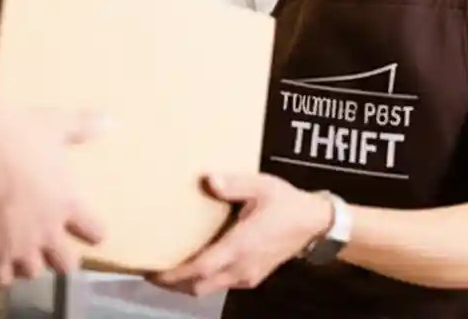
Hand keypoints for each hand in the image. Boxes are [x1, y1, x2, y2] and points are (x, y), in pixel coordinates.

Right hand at [0, 105, 109, 285]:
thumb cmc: (18, 133)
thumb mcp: (56, 125)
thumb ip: (83, 128)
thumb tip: (112, 120)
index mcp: (68, 203)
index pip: (96, 233)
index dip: (91, 231)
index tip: (82, 227)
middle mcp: (49, 231)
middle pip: (67, 265)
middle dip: (59, 257)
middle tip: (47, 245)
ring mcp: (20, 246)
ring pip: (32, 272)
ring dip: (26, 263)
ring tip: (16, 249)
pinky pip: (1, 278)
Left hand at [150, 173, 331, 296]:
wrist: (314, 224)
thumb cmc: (286, 203)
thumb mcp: (262, 186)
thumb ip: (235, 184)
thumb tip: (209, 179)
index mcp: (240, 246)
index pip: (200, 269)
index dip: (174, 274)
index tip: (152, 271)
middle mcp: (241, 267)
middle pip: (198, 286)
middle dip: (174, 283)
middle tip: (154, 269)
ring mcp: (247, 276)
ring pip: (209, 288)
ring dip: (188, 282)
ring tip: (170, 267)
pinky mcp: (253, 277)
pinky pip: (222, 284)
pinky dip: (204, 280)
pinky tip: (198, 264)